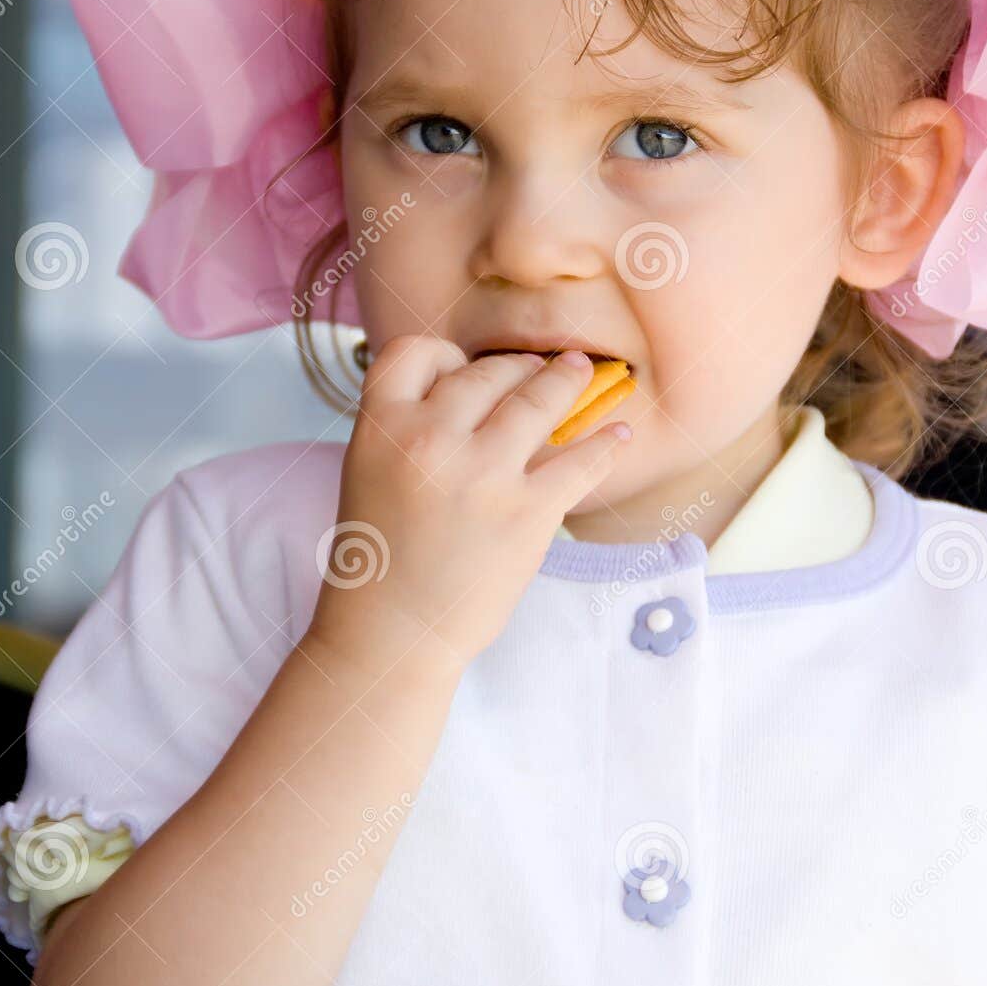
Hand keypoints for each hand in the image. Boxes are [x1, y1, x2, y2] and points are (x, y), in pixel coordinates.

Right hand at [307, 335, 632, 674]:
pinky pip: (580, 460)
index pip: (417, 352)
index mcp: (381, 427)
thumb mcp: (369, 472)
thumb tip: (472, 388)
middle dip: (515, 370)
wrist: (392, 633)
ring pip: (537, 399)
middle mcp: (431, 440)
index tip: (464, 371)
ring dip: (564, 381)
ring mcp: (484, 474)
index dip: (445, 356)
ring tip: (579, 372)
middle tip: (534, 371)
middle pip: (487, 373)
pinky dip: (605, 444)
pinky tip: (617, 435)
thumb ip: (408, 428)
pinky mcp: (528, 511)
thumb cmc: (381, 558)